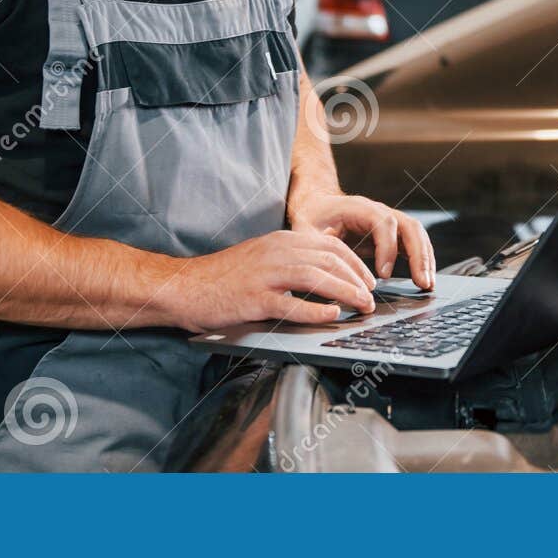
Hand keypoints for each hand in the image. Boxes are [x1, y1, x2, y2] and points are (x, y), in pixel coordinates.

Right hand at [162, 230, 376, 331]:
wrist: (185, 286)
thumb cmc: (224, 277)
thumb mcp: (262, 257)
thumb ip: (292, 261)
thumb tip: (327, 275)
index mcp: (281, 241)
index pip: (330, 246)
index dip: (355, 264)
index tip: (369, 280)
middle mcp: (276, 252)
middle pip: (329, 260)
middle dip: (357, 279)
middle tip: (372, 298)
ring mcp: (264, 275)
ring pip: (316, 278)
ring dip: (345, 292)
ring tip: (362, 306)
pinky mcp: (253, 298)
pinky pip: (290, 303)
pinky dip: (315, 309)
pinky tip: (331, 316)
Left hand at [288, 192, 435, 288]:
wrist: (318, 206)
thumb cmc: (312, 218)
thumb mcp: (306, 231)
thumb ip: (317, 250)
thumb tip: (327, 277)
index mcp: (359, 207)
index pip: (383, 223)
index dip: (387, 248)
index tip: (383, 274)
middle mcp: (380, 211)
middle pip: (409, 226)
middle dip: (418, 255)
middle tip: (421, 281)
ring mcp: (390, 221)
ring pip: (417, 235)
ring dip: (425, 259)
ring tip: (428, 285)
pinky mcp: (393, 234)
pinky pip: (414, 244)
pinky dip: (422, 261)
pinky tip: (424, 280)